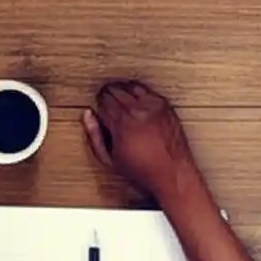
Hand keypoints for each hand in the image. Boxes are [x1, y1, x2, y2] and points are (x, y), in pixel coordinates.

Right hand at [82, 80, 200, 198]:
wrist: (172, 173)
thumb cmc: (143, 170)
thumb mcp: (110, 160)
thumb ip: (95, 136)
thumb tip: (88, 115)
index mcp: (121, 125)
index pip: (103, 103)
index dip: (98, 103)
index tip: (97, 106)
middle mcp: (137, 113)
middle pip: (115, 92)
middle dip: (106, 93)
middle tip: (103, 97)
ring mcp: (153, 108)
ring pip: (131, 87)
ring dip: (121, 88)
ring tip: (116, 92)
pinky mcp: (165, 106)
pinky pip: (148, 90)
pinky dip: (138, 90)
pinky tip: (135, 94)